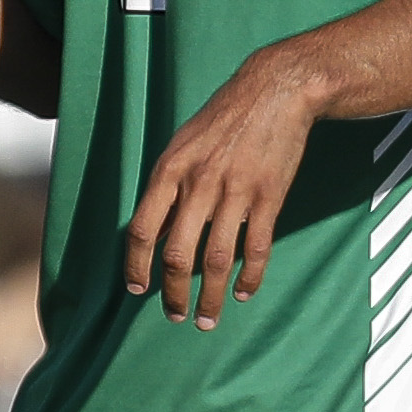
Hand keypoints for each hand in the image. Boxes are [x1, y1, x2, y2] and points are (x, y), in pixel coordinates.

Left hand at [122, 48, 320, 326]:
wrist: (274, 92)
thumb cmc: (222, 119)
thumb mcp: (182, 143)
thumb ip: (169, 186)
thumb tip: (157, 230)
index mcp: (170, 170)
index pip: (143, 229)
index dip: (137, 265)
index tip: (137, 289)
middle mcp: (199, 184)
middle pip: (178, 253)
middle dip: (173, 293)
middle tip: (175, 315)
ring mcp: (236, 192)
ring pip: (217, 260)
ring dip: (210, 297)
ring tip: (207, 320)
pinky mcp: (269, 197)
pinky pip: (256, 248)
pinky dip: (249, 277)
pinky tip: (243, 293)